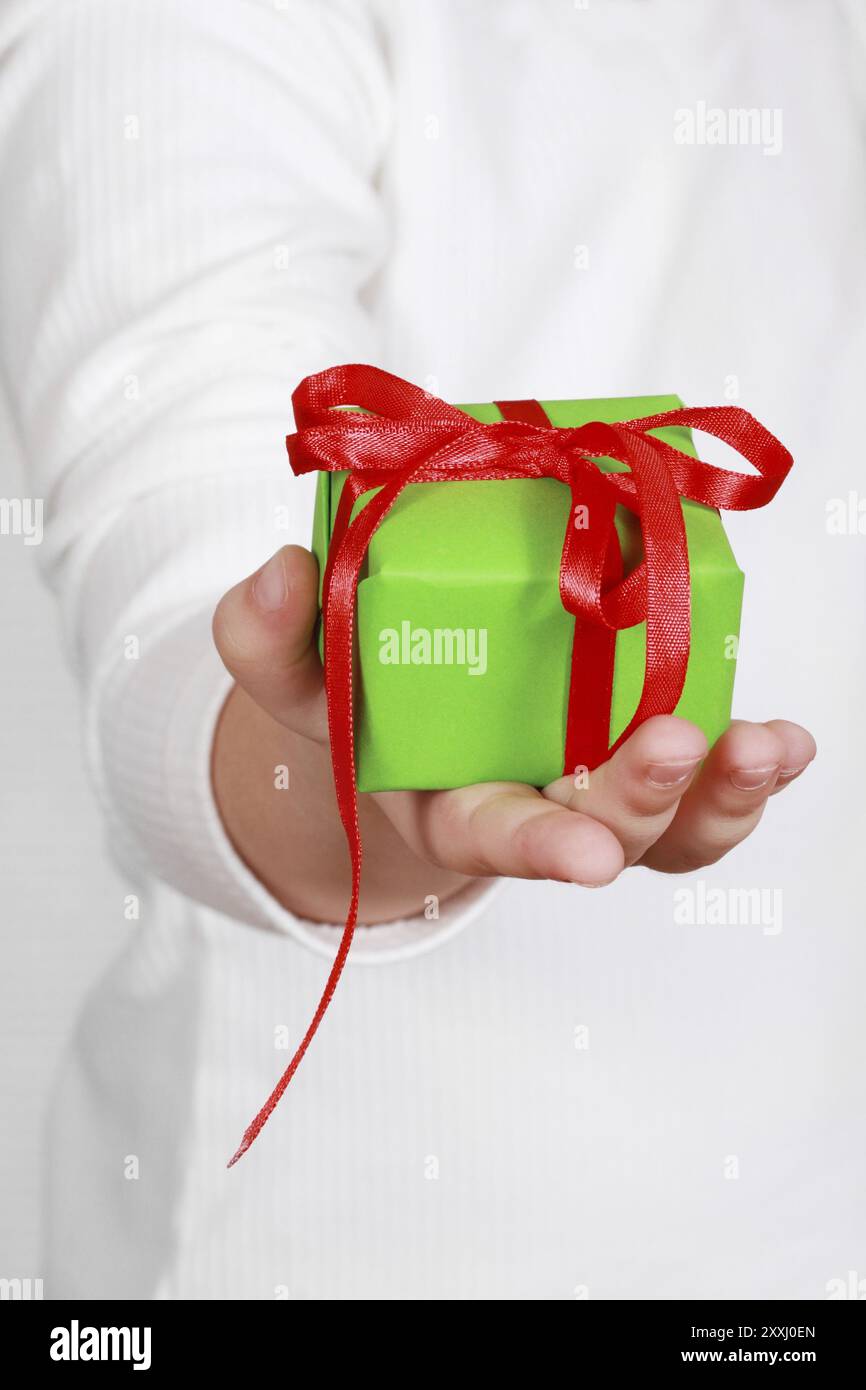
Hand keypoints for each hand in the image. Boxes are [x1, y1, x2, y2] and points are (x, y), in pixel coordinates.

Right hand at [212, 545, 814, 922]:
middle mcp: (532, 805)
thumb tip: (283, 573)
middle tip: (674, 748)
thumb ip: (269, 635)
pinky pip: (704, 782)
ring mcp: (596, 784)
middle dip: (642, 802)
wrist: (414, 702)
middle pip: (598, 830)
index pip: (487, 834)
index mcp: (445, 800)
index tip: (590, 855)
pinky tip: (784, 739)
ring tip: (766, 747)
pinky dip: (751, 767)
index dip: (541, 845)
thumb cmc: (358, 690)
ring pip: (671, 826)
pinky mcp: (641, 747)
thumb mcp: (299, 666)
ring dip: (724, 794)